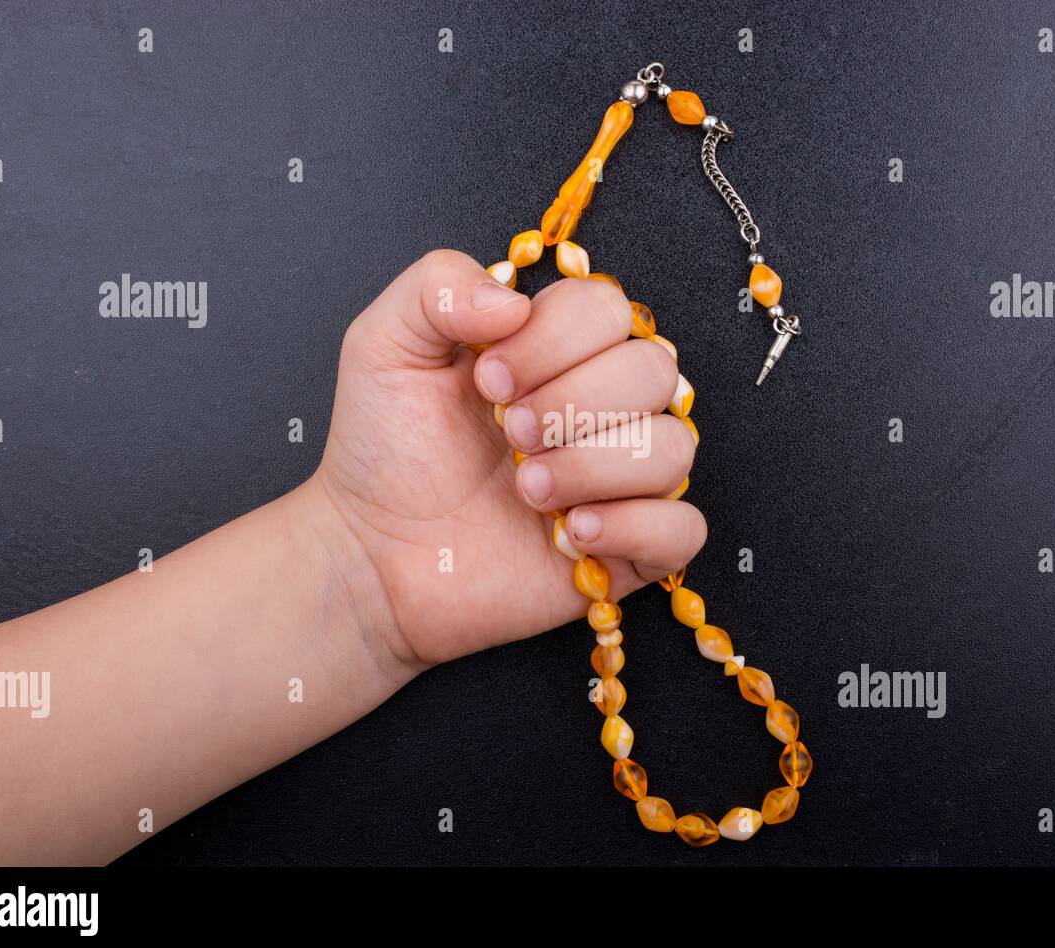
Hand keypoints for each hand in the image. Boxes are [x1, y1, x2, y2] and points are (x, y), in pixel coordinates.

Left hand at [307, 249, 706, 672]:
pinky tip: (571, 533)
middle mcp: (600, 409)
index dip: (554, 340)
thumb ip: (437, 287)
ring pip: (673, 449)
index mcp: (556, 352)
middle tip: (509, 434)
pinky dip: (634, 526)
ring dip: (594, 467)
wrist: (371, 554)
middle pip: (653, 372)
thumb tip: (513, 302)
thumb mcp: (383, 345)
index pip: (607, 309)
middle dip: (574, 403)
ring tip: (528, 489)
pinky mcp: (627, 550)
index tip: (488, 381)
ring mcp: (619, 481)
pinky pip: (683, 528)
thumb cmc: (385, 453)